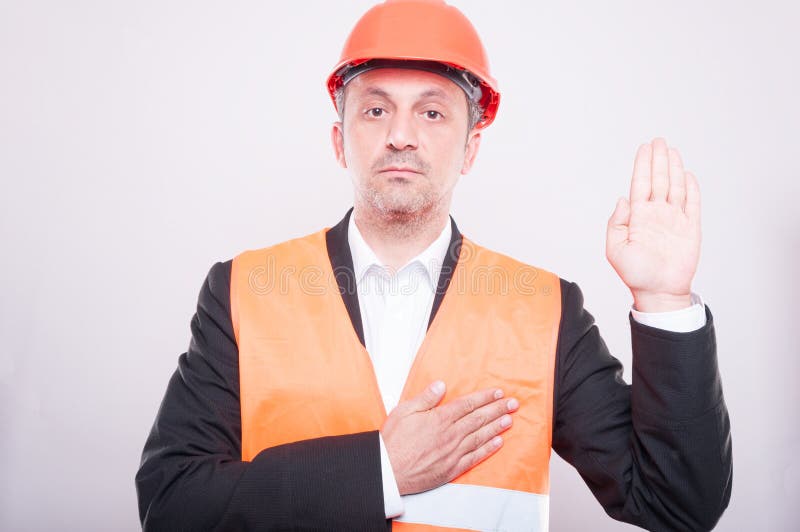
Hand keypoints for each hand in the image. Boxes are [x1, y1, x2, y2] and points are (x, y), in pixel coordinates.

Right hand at [381, 381, 517, 494]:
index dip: (485, 397)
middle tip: (514, 403)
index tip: (498, 392)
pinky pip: (475, 457)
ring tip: (510, 419)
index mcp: (439, 418)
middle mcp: (450, 434)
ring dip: (497, 426)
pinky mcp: (452, 468)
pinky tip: (498, 442)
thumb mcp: (404, 411)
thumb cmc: (394, 441)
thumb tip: (441, 385)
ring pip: (480, 436)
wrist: (389, 471)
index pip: (468, 404)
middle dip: (498, 409)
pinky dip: (488, 449)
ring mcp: (453, 452)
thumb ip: (425, 398)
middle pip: (479, 419)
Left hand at [606, 138, 700, 311]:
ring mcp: (674, 220)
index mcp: (638, 217)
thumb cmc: (635, 274)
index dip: (643, 166)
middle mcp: (656, 214)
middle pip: (658, 180)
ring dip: (673, 168)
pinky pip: (692, 204)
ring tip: (671, 150)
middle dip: (658, 160)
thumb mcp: (615, 249)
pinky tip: (687, 174)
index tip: (645, 148)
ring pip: (675, 187)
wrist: (658, 292)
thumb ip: (616, 223)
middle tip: (658, 141)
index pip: (641, 184)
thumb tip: (622, 199)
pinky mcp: (690, 228)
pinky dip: (691, 189)